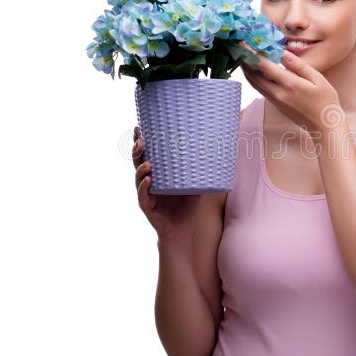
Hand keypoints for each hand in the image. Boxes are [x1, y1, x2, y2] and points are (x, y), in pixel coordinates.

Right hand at [133, 125, 203, 239]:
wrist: (185, 228)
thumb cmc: (190, 205)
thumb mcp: (197, 183)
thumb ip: (202, 168)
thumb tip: (218, 149)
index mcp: (158, 173)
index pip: (146, 153)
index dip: (141, 140)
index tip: (139, 126)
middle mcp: (149, 181)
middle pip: (138, 161)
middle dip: (137, 149)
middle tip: (140, 138)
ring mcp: (146, 193)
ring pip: (138, 177)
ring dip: (141, 167)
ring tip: (148, 161)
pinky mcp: (147, 206)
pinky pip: (143, 195)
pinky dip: (145, 187)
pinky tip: (149, 180)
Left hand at [239, 43, 340, 133]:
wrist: (324, 126)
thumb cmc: (325, 100)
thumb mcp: (317, 79)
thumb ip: (298, 65)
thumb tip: (283, 53)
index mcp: (289, 84)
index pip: (264, 66)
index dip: (251, 53)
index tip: (242, 43)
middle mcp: (278, 93)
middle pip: (253, 75)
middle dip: (244, 60)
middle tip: (237, 46)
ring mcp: (275, 100)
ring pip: (254, 83)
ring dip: (246, 69)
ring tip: (241, 55)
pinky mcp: (275, 104)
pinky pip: (259, 88)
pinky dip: (253, 77)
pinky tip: (253, 70)